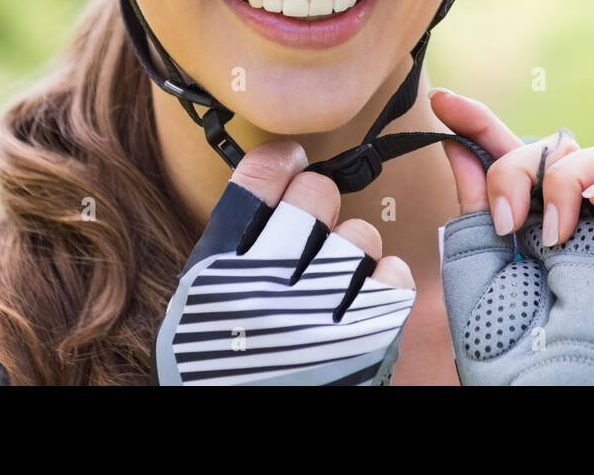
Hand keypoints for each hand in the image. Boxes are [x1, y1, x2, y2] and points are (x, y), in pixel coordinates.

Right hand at [152, 140, 415, 385]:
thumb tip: (275, 191)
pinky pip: (394, 278)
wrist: (240, 432)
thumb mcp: (200, 308)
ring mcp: (315, 317)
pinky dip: (387, 280)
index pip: (257, 181)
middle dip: (319, 202)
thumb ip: (228, 254)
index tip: (292, 160)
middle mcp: (263, 289)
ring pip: (360, 235)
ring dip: (354, 249)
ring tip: (340, 274)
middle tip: (315, 224)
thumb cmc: (223, 369)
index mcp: (214, 275)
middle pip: (314, 196)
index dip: (281, 161)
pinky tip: (369, 296)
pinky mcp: (360, 347)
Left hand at [429, 88, 593, 384]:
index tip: (440, 101)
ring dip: (569, 179)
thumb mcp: (477, 262)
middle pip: (553, 145)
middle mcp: (578, 211)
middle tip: (507, 220)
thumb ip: (475, 201)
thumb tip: (454, 145)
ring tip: (554, 234)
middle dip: (519, 168)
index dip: (475, 121)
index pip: (507, 152)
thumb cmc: (510, 338)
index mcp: (533, 216)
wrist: (556, 377)